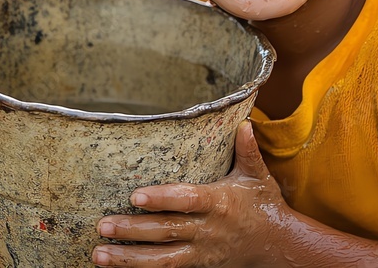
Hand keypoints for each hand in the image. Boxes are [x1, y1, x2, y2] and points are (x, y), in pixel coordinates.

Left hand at [92, 120, 288, 266]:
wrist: (278, 247)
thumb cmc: (263, 206)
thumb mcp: (258, 177)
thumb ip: (248, 151)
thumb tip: (244, 124)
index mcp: (219, 203)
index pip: (186, 200)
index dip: (161, 199)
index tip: (135, 196)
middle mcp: (207, 230)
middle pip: (165, 231)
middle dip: (133, 230)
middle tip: (103, 225)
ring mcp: (200, 252)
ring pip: (161, 259)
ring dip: (128, 258)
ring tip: (99, 253)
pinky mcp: (197, 266)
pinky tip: (117, 266)